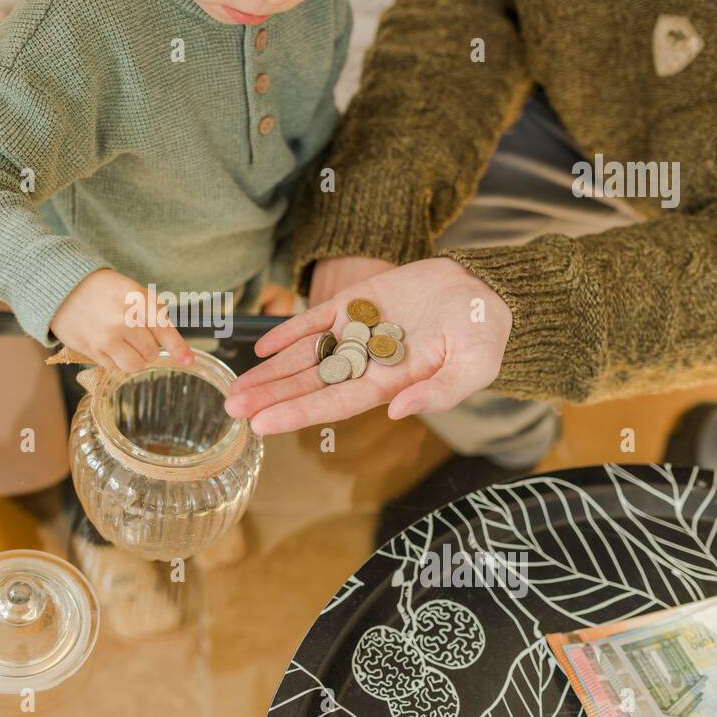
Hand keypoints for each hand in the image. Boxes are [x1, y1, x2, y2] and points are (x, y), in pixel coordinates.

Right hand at [49, 268, 195, 371]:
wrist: (62, 288)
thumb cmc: (101, 289)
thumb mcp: (131, 290)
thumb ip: (151, 312)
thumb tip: (171, 342)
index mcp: (138, 301)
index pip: (164, 330)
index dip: (179, 348)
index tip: (188, 360)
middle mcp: (124, 320)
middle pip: (151, 352)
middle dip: (148, 347)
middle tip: (135, 335)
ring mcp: (106, 337)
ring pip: (134, 365)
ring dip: (134, 358)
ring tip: (124, 345)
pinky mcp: (91, 350)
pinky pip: (113, 367)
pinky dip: (115, 360)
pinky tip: (107, 345)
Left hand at [224, 258, 511, 434]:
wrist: (486, 290)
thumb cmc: (484, 334)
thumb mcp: (475, 367)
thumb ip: (440, 392)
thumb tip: (399, 412)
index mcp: (389, 383)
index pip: (333, 403)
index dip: (297, 414)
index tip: (262, 425)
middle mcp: (364, 363)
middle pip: (308, 384)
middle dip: (269, 397)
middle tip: (230, 408)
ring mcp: (356, 333)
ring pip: (303, 357)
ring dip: (269, 372)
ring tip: (234, 386)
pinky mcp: (355, 303)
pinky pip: (314, 321)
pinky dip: (288, 332)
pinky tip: (261, 347)